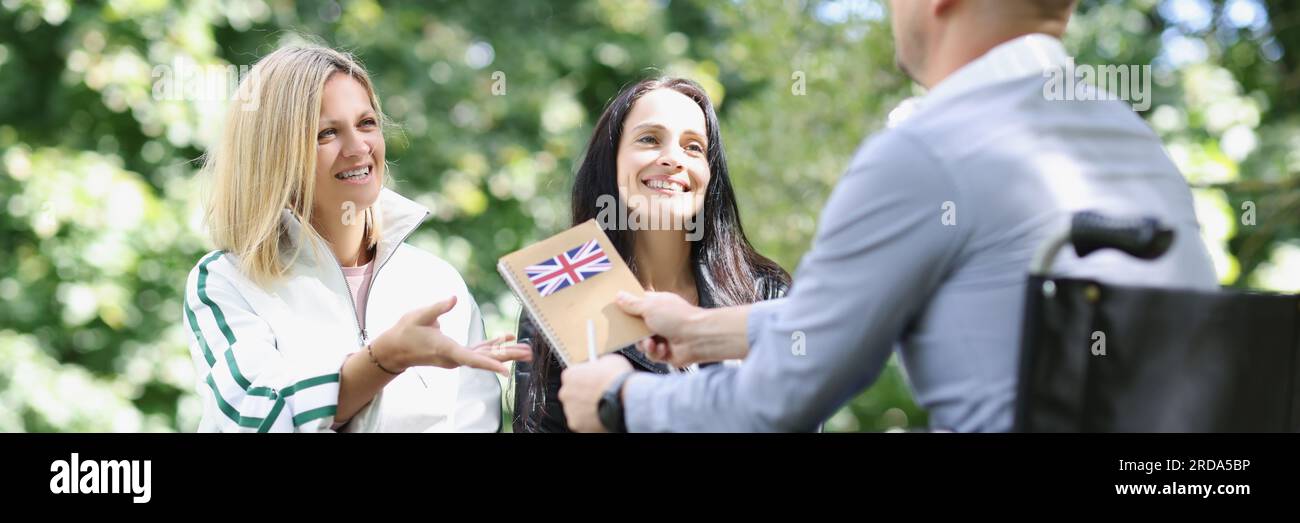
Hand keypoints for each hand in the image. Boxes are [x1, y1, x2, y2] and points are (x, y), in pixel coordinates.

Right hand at [372, 295, 530, 375]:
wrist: (394, 349)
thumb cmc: (405, 332)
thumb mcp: (418, 315)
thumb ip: (437, 308)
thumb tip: (454, 298)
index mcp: (446, 350)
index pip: (472, 359)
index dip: (490, 365)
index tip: (506, 371)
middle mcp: (454, 357)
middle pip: (485, 359)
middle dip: (507, 357)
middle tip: (528, 353)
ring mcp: (456, 357)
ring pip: (485, 356)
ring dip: (505, 352)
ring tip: (526, 349)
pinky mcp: (457, 352)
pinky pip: (478, 351)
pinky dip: (493, 346)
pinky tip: (506, 338)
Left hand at [558, 354, 633, 432]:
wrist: (623, 399)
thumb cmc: (616, 380)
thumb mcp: (610, 360)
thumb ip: (599, 365)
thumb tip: (602, 366)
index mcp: (570, 374)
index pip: (573, 376)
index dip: (586, 379)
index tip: (594, 381)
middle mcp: (566, 393)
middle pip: (573, 394)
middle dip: (585, 395)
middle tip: (600, 395)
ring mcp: (570, 411)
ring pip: (578, 410)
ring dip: (588, 409)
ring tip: (604, 406)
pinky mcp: (577, 425)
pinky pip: (584, 423)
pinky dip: (592, 421)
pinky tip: (603, 416)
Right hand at [615, 291, 713, 366]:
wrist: (698, 338)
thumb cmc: (679, 318)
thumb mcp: (649, 307)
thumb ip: (632, 304)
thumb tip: (619, 295)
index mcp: (658, 305)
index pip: (638, 304)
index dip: (628, 308)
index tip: (618, 312)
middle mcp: (661, 320)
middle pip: (638, 327)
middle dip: (634, 332)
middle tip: (632, 332)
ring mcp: (664, 336)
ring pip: (643, 343)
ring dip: (645, 344)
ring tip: (651, 342)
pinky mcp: (666, 352)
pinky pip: (652, 354)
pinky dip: (655, 352)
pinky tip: (662, 348)